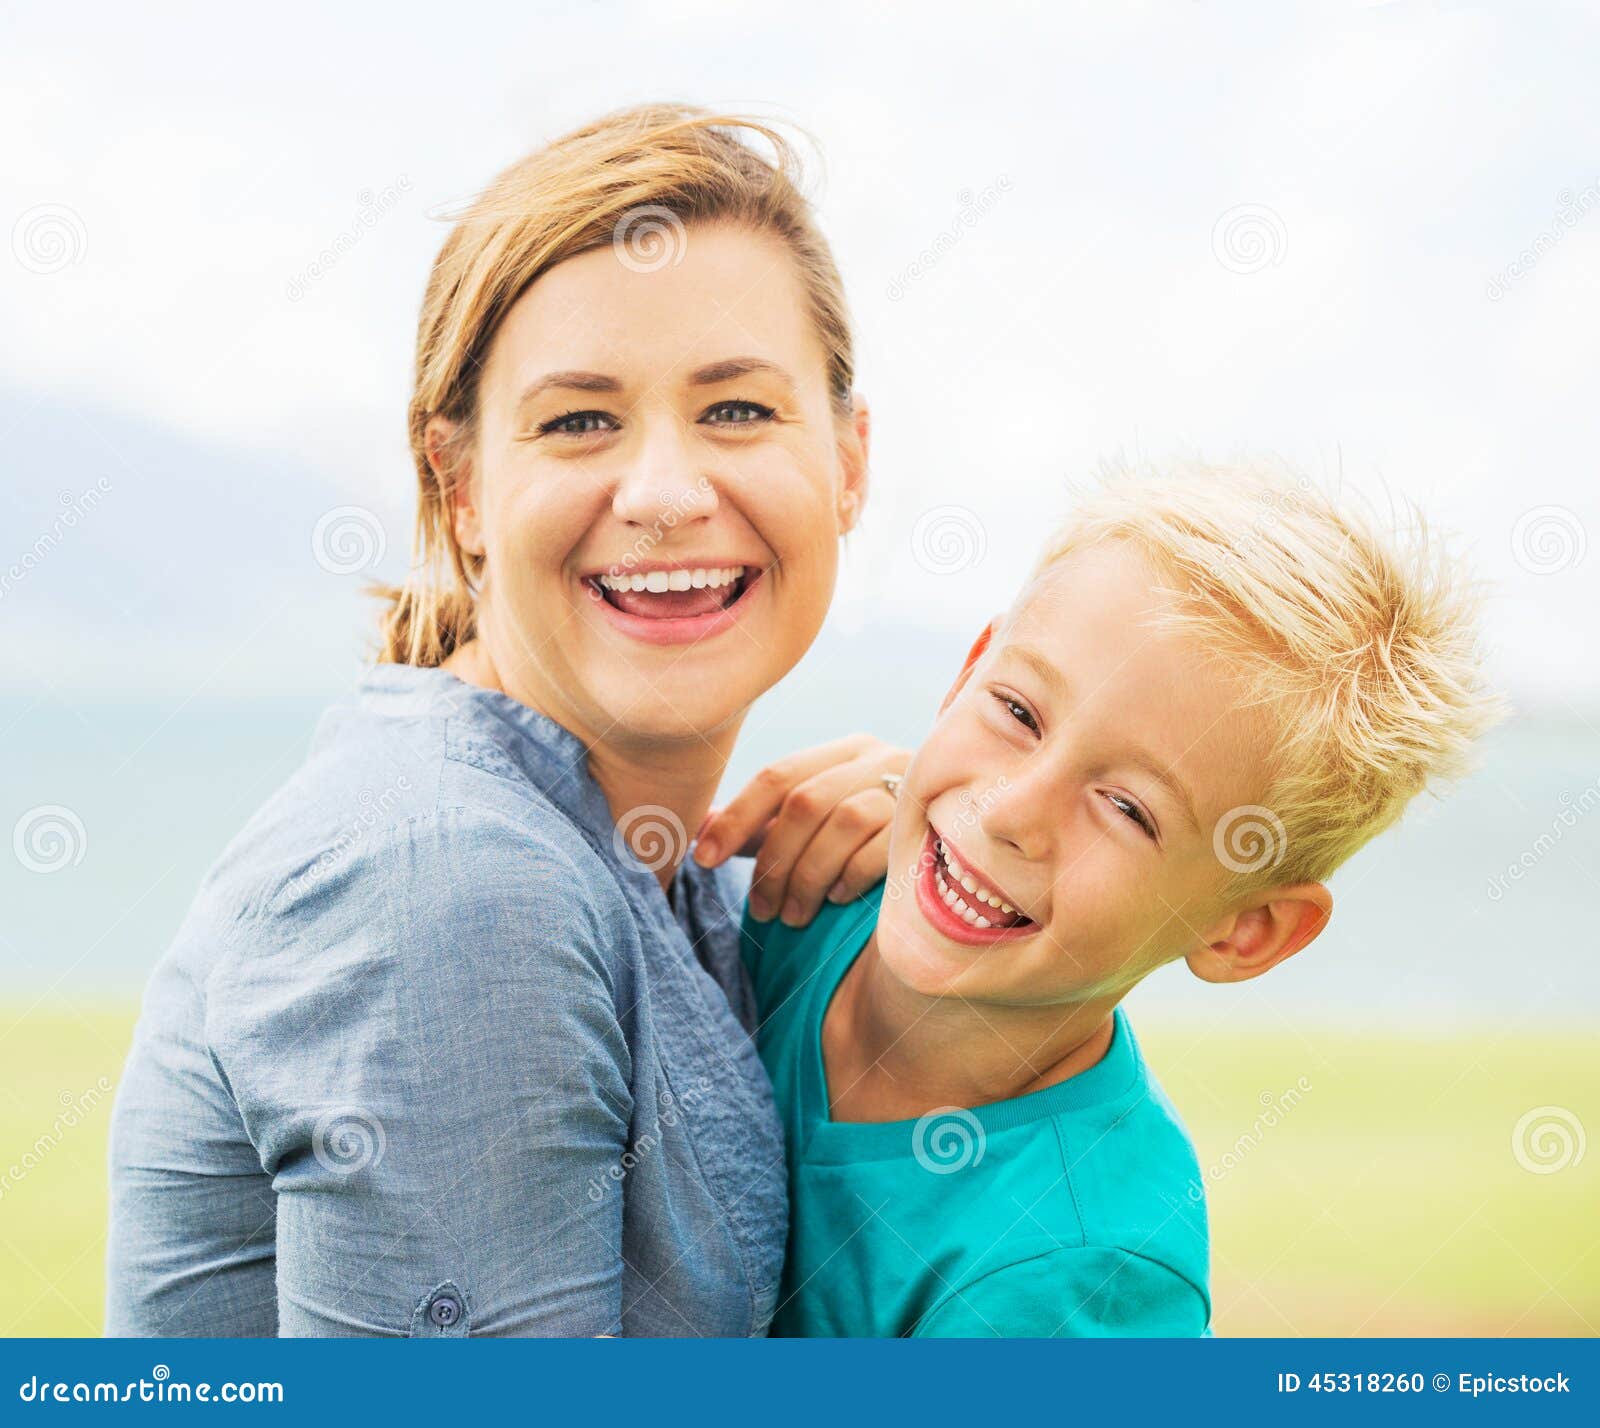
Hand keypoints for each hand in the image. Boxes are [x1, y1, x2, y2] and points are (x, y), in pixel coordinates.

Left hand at [694, 735, 909, 927]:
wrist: (955, 845)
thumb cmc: (865, 839)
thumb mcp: (812, 825)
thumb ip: (760, 825)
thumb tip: (697, 828)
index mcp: (843, 752)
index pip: (778, 776)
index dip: (736, 817)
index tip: (703, 858)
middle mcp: (878, 759)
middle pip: (807, 801)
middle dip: (774, 860)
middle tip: (760, 909)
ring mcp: (908, 789)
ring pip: (844, 822)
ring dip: (807, 876)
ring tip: (793, 916)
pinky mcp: (930, 826)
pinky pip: (881, 847)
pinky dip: (849, 876)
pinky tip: (833, 899)